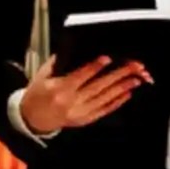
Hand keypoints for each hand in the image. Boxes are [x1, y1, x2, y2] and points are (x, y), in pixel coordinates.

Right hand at [20, 55, 152, 134]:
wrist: (33, 119)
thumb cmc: (39, 92)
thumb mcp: (43, 74)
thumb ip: (60, 61)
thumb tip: (77, 48)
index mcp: (59, 88)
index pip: (80, 76)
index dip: (94, 67)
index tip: (108, 58)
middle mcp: (71, 102)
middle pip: (98, 87)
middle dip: (117, 75)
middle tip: (133, 66)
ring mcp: (79, 113)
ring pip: (104, 99)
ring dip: (122, 88)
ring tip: (136, 78)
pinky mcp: (85, 120)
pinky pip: (104, 110)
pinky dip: (116, 102)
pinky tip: (127, 94)